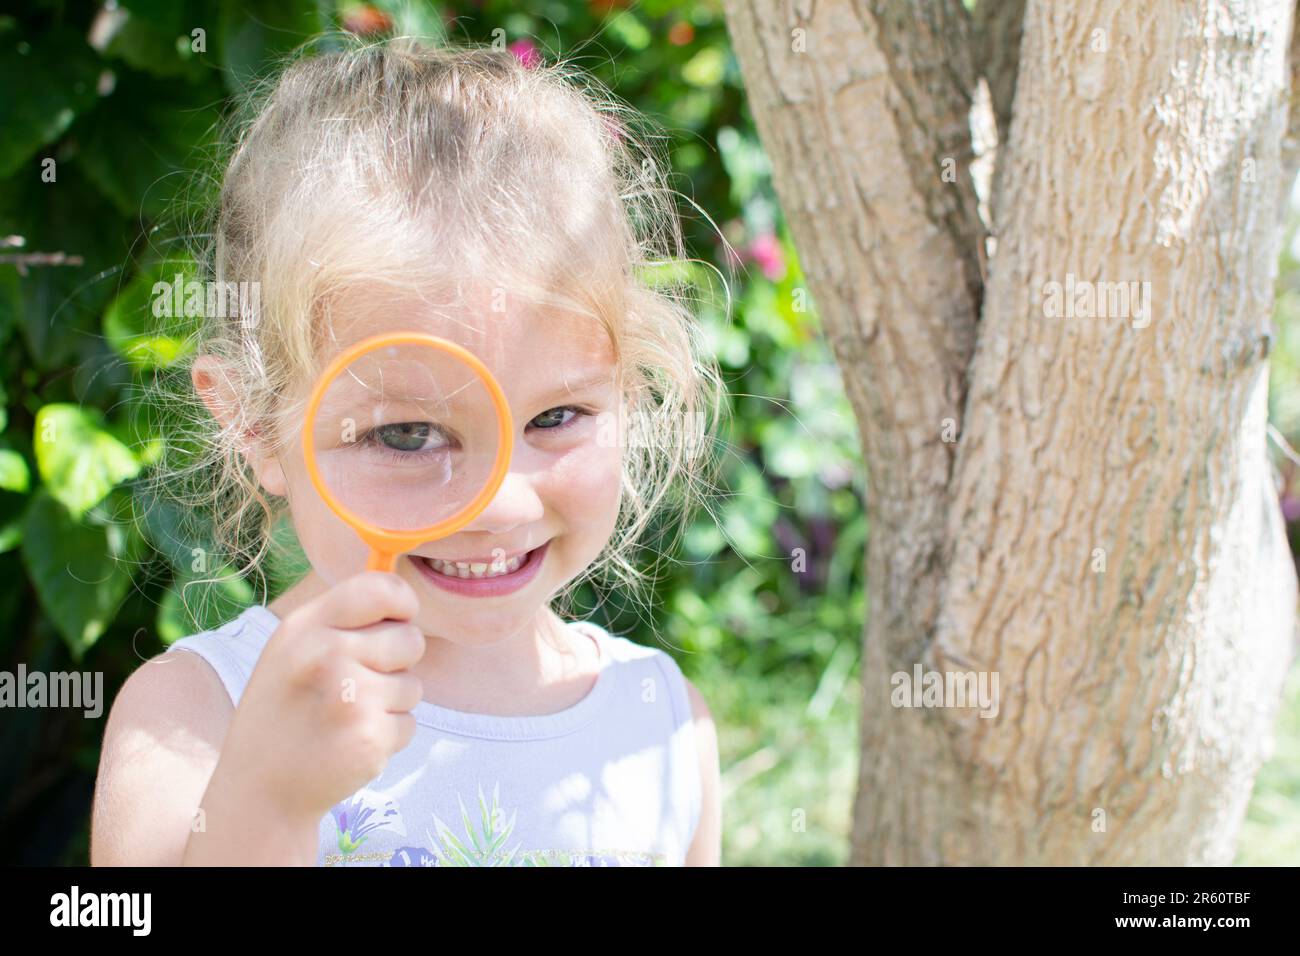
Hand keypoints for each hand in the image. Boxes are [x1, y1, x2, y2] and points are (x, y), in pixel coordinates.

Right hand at [215, 571, 425, 824]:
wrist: (259, 789)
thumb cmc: (285, 709)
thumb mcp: (292, 649)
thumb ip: (342, 618)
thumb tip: (402, 593)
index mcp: (307, 626)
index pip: (382, 589)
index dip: (403, 603)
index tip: (399, 619)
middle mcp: (328, 655)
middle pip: (410, 639)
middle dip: (397, 662)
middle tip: (357, 684)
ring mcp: (351, 698)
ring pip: (414, 686)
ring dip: (391, 703)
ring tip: (346, 717)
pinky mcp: (370, 737)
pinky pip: (409, 723)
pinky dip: (388, 736)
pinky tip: (350, 743)